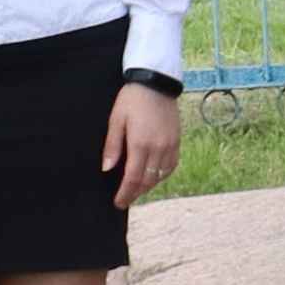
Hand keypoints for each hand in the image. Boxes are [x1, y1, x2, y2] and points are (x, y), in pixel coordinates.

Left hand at [102, 81, 183, 205]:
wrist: (156, 82)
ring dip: (148, 186)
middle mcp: (158, 148)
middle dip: (135, 193)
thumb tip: (107, 169)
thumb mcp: (116, 120)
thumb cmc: (132, 99)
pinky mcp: (177, 141)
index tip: (118, 202)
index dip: (125, 193)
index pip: (133, 178)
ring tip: (137, 189)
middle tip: (125, 200)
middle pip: (147, 181)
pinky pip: (171, 166)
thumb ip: (112, 146)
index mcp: (141, 144)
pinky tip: (153, 176)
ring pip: (160, 176)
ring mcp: (170, 145)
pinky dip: (161, 175)